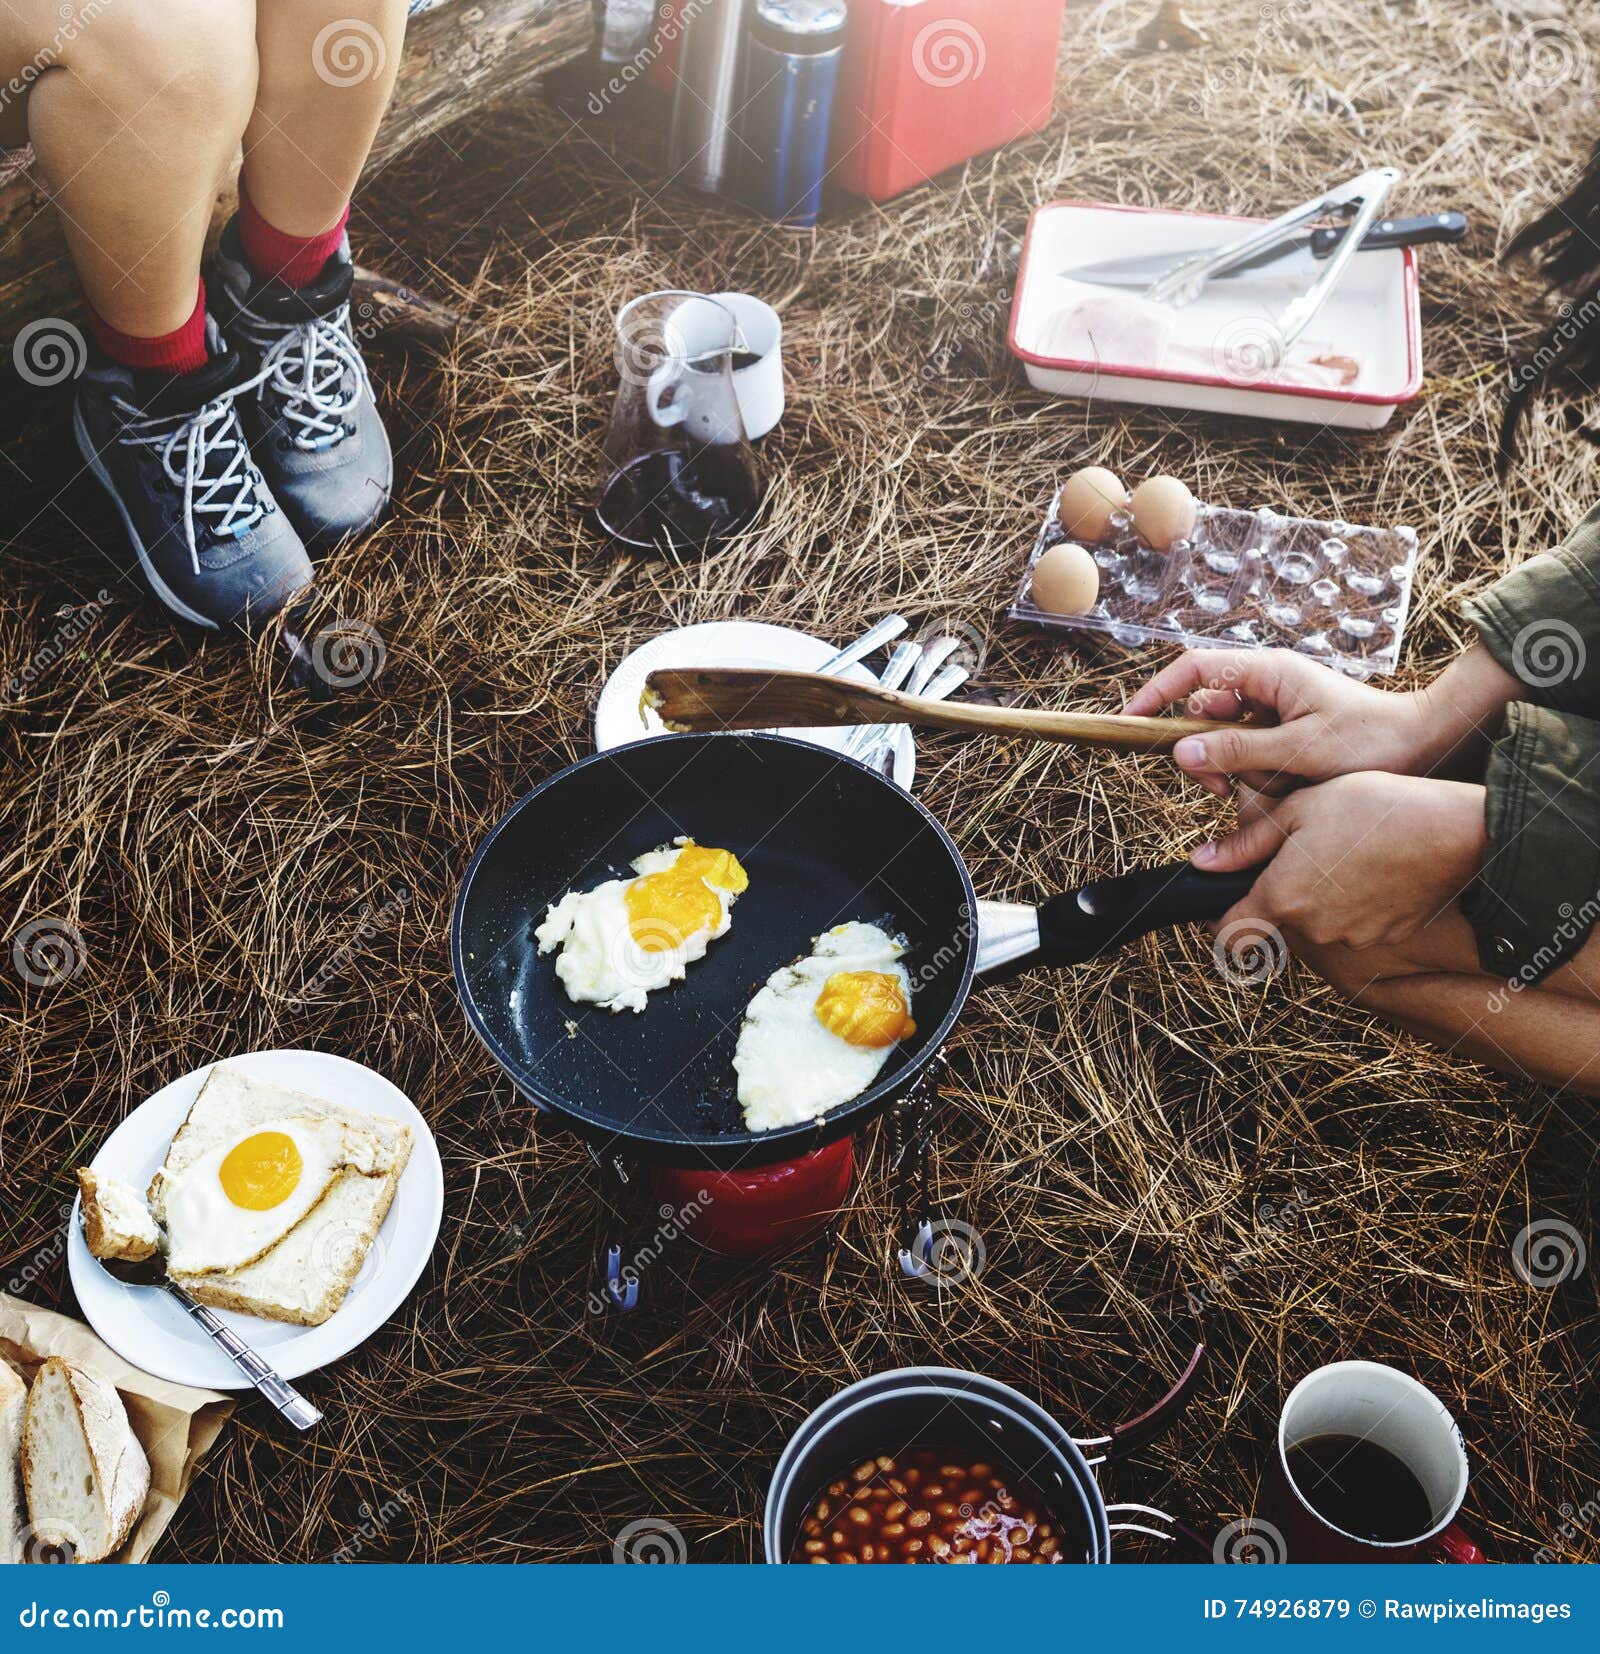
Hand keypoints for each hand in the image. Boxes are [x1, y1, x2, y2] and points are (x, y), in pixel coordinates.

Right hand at [1125, 645, 1518, 795]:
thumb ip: (1238, 750)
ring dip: (1235, 769)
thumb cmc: (1372, 742)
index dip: (1157, 692)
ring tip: (1271, 788)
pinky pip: (1248, 754)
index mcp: (1270, 672)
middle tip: (1218, 786)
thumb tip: (1181, 749)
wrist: (1425, 750)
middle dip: (1205, 751)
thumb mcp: (1301, 751)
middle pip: (1203, 712)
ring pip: (1223, 740)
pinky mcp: (1282, 733)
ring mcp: (1274, 709)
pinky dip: (1255, 776)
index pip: (1194, 669)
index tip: (1132, 721)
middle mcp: (1266, 684)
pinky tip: (1283, 787)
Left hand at [1197, 772, 1486, 950]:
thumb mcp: (1299, 809)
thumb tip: (1203, 863)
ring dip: (1322, 894)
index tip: (1222, 903)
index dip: (1221, 920)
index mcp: (1283, 898)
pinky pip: (1356, 920)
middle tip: (1307, 846)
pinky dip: (1357, 900)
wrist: (1457, 832)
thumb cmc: (1375, 809)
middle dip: (1283, 888)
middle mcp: (1314, 928)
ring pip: (1319, 918)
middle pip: (1279, 918)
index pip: (1231, 935)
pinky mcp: (1387, 936)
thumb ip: (1246, 843)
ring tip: (1348, 849)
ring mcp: (1353, 937)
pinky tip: (1376, 864)